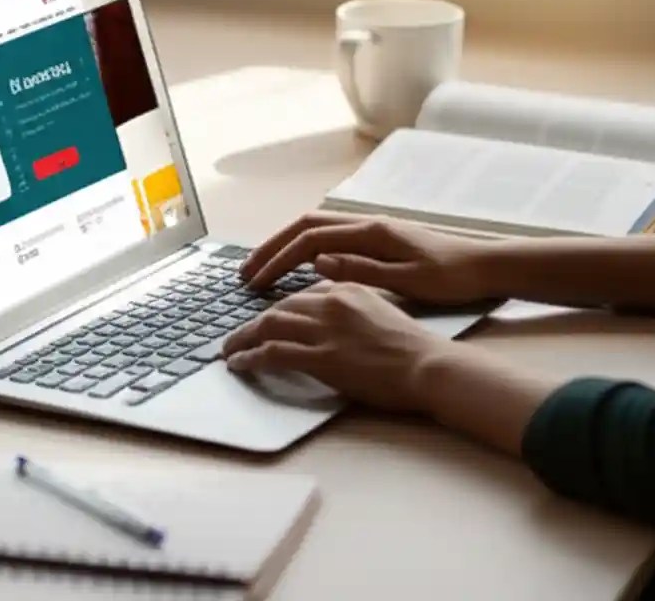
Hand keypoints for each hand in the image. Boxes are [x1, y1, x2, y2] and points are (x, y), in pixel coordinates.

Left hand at [222, 281, 450, 411]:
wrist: (425, 366)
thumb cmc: (410, 347)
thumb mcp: (378, 311)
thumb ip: (350, 305)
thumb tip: (327, 311)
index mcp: (347, 288)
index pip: (301, 293)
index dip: (278, 307)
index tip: (264, 319)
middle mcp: (331, 302)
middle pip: (280, 307)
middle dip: (253, 322)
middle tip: (237, 336)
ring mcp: (325, 329)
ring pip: (269, 325)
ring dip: (242, 338)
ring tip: (229, 351)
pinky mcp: (321, 357)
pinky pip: (273, 353)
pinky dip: (250, 357)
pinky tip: (239, 364)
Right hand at [240, 211, 501, 304]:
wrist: (486, 266)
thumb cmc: (452, 278)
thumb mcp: (408, 280)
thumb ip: (361, 270)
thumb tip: (317, 263)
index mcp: (371, 232)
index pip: (309, 241)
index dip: (278, 259)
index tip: (256, 282)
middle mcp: (367, 223)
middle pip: (305, 226)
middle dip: (272, 248)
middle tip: (247, 273)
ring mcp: (373, 228)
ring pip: (316, 228)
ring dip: (286, 245)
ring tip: (265, 269)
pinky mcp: (379, 237)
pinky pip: (330, 236)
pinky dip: (306, 247)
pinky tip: (300, 267)